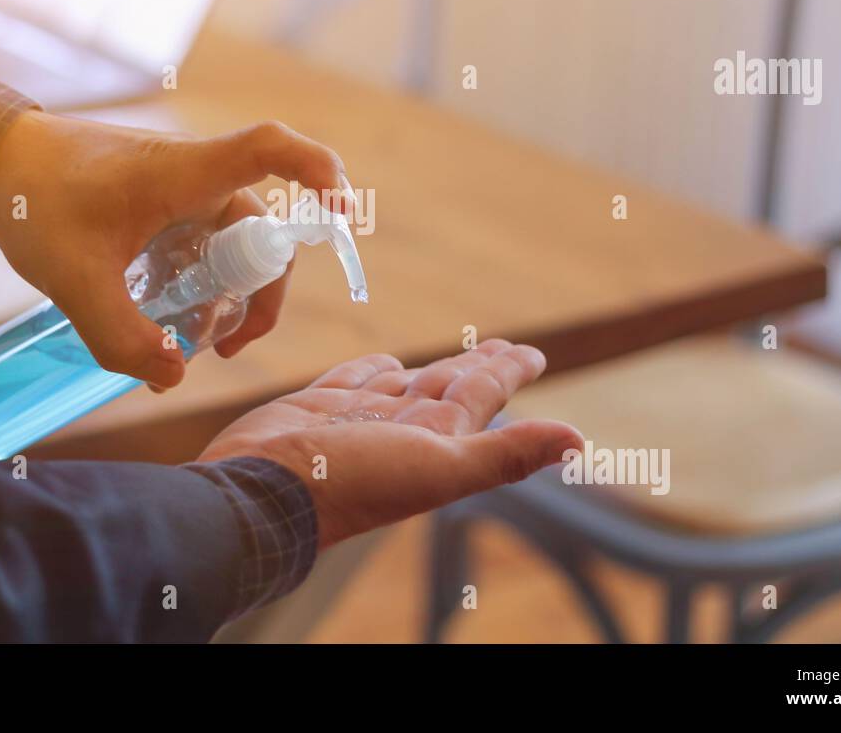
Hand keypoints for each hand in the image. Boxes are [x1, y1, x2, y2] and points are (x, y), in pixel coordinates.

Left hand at [0, 111, 350, 387]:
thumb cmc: (34, 201)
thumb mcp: (70, 279)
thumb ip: (120, 336)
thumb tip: (176, 375)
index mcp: (184, 173)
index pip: (268, 150)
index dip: (316, 171)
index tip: (342, 211)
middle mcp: (195, 178)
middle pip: (262, 231)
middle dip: (260, 293)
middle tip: (226, 345)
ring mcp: (182, 193)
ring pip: (234, 246)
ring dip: (229, 295)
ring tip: (195, 343)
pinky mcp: (165, 208)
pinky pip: (205, 246)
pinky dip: (202, 284)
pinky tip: (165, 322)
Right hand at [197, 340, 582, 548]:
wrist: (260, 494)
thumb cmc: (347, 485)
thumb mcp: (438, 468)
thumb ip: (505, 455)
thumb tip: (580, 442)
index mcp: (433, 440)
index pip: (482, 396)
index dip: (509, 372)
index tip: (533, 354)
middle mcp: (399, 429)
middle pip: (449, 387)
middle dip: (480, 367)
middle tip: (508, 345)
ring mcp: (357, 418)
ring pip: (404, 383)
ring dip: (431, 367)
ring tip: (454, 355)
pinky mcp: (315, 407)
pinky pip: (353, 381)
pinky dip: (372, 370)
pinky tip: (384, 365)